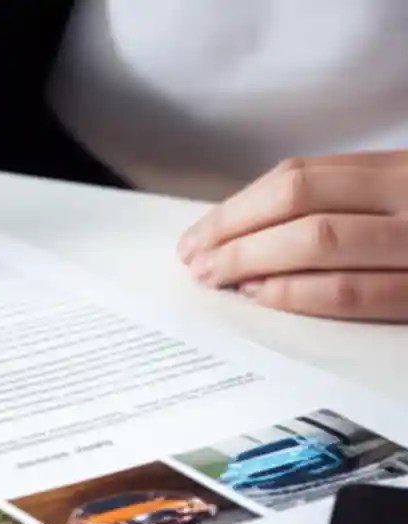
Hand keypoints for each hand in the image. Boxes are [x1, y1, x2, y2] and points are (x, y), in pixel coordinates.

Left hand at [177, 150, 407, 320]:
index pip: (299, 177)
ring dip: (252, 260)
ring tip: (216, 278)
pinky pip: (354, 291)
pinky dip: (300, 293)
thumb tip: (247, 230)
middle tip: (195, 261)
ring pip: (319, 240)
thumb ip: (345, 201)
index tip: (198, 235)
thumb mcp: (400, 198)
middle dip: (233, 231)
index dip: (238, 206)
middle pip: (298, 200)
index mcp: (397, 169)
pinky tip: (261, 296)